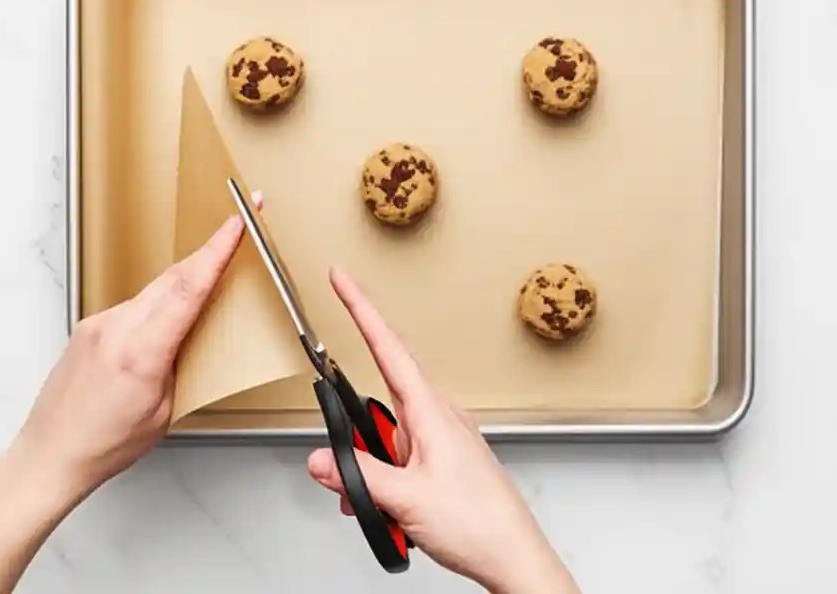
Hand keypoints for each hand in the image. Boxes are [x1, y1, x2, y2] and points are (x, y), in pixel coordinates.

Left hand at [11, 196, 260, 498]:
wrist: (49, 454)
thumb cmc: (104, 445)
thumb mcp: (164, 412)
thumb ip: (183, 365)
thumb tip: (199, 335)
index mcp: (140, 353)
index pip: (187, 289)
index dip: (216, 253)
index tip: (236, 226)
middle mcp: (115, 329)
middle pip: (173, 277)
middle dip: (208, 251)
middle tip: (235, 230)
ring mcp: (97, 324)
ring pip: (153, 289)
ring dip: (184, 280)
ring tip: (210, 278)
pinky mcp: (88, 327)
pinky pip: (134, 305)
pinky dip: (157, 305)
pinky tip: (167, 321)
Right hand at [306, 268, 579, 593]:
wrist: (514, 558)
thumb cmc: (479, 524)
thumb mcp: (405, 499)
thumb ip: (358, 475)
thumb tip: (322, 458)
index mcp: (431, 413)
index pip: (388, 347)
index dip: (362, 308)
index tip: (343, 279)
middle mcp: (438, 418)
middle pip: (380, 400)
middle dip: (355, 433)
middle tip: (356, 469)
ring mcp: (442, 440)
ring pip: (387, 436)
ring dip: (372, 469)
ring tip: (382, 509)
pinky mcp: (443, 462)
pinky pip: (401, 457)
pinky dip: (385, 480)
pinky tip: (392, 510)